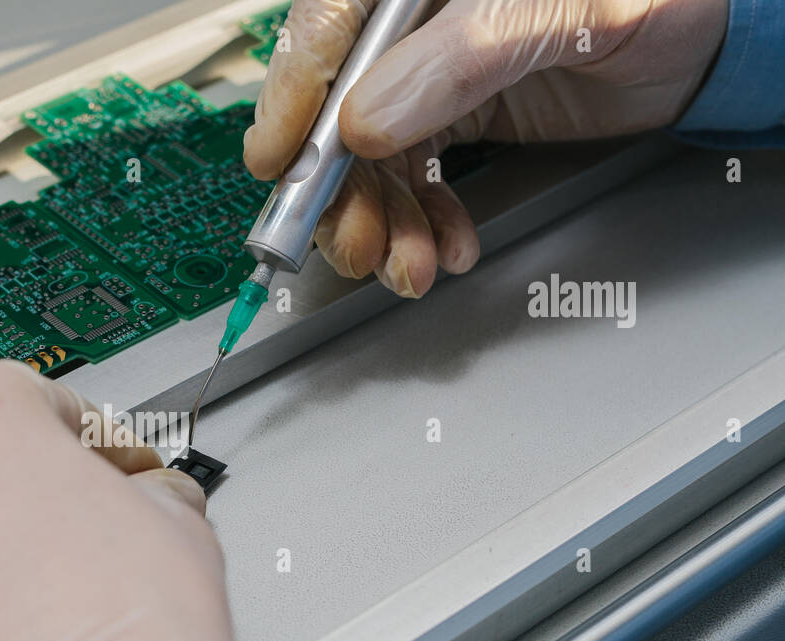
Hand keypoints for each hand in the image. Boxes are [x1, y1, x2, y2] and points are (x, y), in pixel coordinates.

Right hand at [243, 0, 727, 296]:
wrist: (710, 36)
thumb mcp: (565, 12)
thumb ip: (460, 60)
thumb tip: (365, 122)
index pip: (327, 24)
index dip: (292, 99)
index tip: (280, 166)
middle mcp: (410, 21)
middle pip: (333, 107)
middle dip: (340, 192)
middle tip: (357, 245)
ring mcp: (425, 70)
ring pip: (367, 157)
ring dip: (381, 224)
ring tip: (409, 264)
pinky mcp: (450, 112)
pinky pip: (411, 177)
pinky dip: (421, 222)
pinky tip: (444, 244)